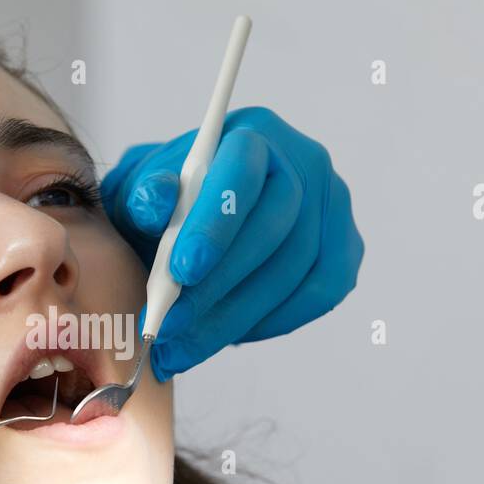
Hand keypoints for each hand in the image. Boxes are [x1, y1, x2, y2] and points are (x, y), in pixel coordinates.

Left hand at [102, 106, 363, 380]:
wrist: (195, 225)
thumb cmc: (168, 206)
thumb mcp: (140, 194)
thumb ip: (144, 195)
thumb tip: (155, 201)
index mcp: (252, 135)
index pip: (243, 175)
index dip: (215, 225)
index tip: (181, 272)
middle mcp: (303, 163)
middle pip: (273, 230)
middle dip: (217, 286)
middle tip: (169, 325)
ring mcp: (331, 207)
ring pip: (293, 271)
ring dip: (234, 318)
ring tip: (182, 348)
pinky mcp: (343, 250)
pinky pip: (318, 295)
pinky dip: (271, 322)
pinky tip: (228, 336)